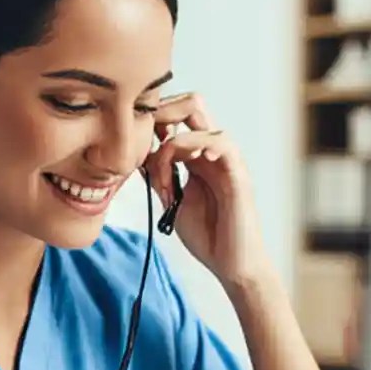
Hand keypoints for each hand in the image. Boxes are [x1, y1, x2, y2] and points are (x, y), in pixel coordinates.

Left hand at [142, 93, 272, 287]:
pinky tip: (192, 161)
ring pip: (200, 122)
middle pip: (190, 104)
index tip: (132, 149)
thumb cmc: (208, 236)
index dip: (152, 121)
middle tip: (143, 144)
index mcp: (196, 157)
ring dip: (171, 148)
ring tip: (164, 182)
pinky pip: (222, 143)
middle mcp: (212, 153)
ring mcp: (226, 161)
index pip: (176, 116)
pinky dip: (200, 144)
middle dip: (161, 114)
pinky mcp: (238, 175)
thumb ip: (158, 176)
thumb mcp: (171, 200)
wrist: (233, 265)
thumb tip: (133, 157)